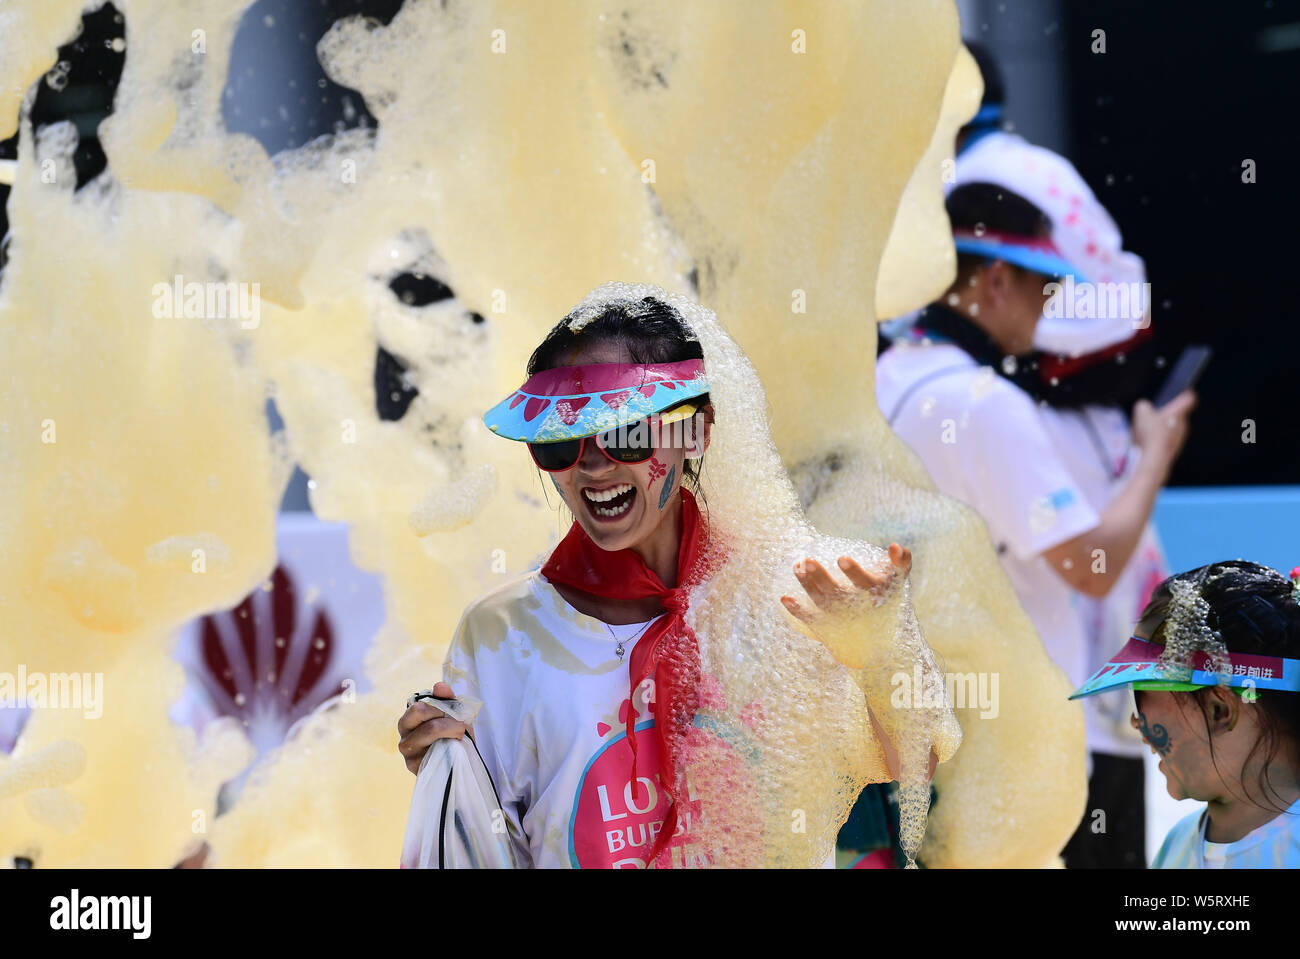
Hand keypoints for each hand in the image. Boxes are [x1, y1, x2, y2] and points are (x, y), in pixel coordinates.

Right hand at [397, 681, 471, 775]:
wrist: (461, 764)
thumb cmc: (453, 736)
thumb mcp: (454, 715)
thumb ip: (446, 700)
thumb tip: (440, 685)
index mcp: (409, 721)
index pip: (418, 706)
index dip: (438, 706)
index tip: (453, 713)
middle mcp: (405, 737)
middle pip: (419, 713)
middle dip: (445, 716)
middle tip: (460, 726)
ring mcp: (409, 754)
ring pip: (428, 731)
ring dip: (451, 730)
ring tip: (460, 736)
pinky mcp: (416, 768)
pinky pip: (433, 752)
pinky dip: (448, 748)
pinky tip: (454, 750)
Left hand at [780, 542, 911, 622]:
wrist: (877, 635)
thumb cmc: (887, 596)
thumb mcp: (898, 579)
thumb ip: (901, 561)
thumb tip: (895, 546)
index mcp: (875, 594)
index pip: (865, 583)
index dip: (854, 572)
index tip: (841, 558)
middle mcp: (856, 608)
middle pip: (837, 593)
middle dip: (821, 577)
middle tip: (807, 560)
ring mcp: (840, 617)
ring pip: (820, 602)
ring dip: (806, 586)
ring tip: (795, 567)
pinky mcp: (826, 625)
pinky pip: (810, 619)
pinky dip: (797, 611)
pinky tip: (783, 598)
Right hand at [1131, 389, 1195, 470]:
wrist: (1155, 458)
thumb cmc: (1151, 433)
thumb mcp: (1141, 413)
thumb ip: (1143, 406)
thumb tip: (1144, 407)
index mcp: (1179, 412)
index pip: (1189, 399)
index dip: (1186, 393)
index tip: (1185, 391)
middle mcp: (1184, 424)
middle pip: (1177, 414)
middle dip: (1165, 413)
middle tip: (1152, 414)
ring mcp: (1180, 437)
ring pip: (1171, 427)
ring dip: (1161, 427)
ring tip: (1145, 430)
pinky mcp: (1174, 448)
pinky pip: (1167, 439)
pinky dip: (1159, 438)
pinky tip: (1146, 442)